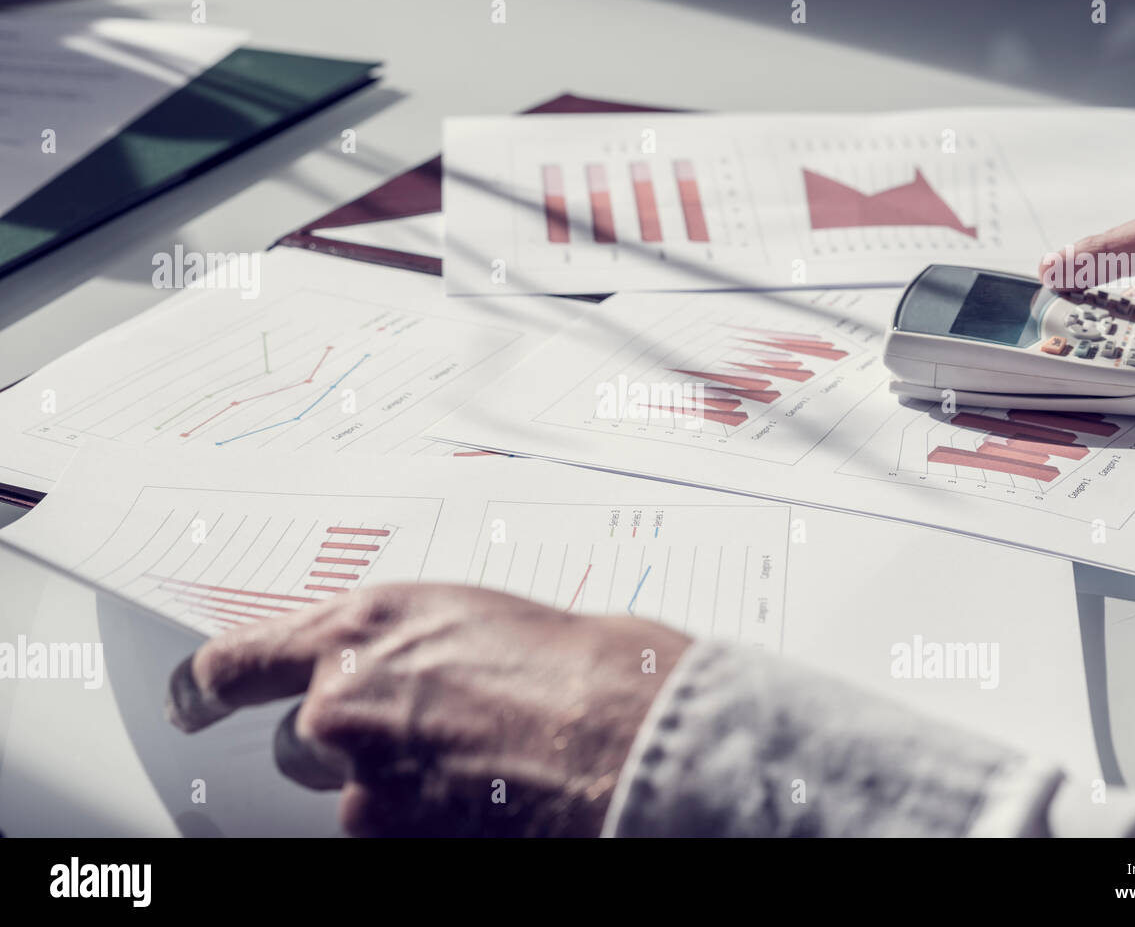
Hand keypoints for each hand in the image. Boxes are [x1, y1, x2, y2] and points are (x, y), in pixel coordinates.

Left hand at [165, 583, 691, 835]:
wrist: (620, 731)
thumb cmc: (579, 664)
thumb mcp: (481, 620)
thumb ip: (415, 647)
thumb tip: (409, 671)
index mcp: (368, 623)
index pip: (245, 657)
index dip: (213, 685)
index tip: (196, 699)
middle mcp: (343, 693)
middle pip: (298, 740)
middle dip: (348, 747)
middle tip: (421, 743)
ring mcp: (359, 770)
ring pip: (352, 795)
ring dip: (397, 789)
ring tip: (478, 768)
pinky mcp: (382, 829)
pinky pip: (387, 832)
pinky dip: (423, 824)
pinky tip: (482, 799)